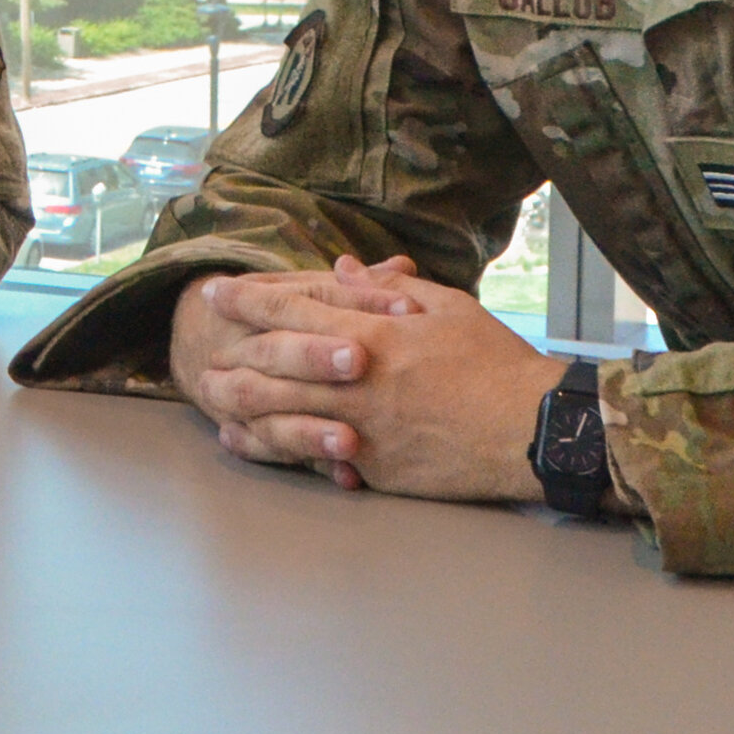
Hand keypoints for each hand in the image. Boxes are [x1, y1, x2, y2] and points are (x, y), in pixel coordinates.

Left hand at [191, 267, 555, 501]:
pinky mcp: (372, 466)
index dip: (248, 299)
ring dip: (238, 402)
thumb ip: (384, 289)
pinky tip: (250, 440)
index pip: (292, 308)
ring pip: (279, 412)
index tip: (215, 292)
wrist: (533, 431)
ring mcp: (361, 427)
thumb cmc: (495, 364)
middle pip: (272, 362)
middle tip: (200, 349)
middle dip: (230, 352)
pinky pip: (310, 455)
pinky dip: (274, 445)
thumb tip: (340, 267)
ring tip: (211, 395)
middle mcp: (356, 381)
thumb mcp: (446, 307)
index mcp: (373, 333)